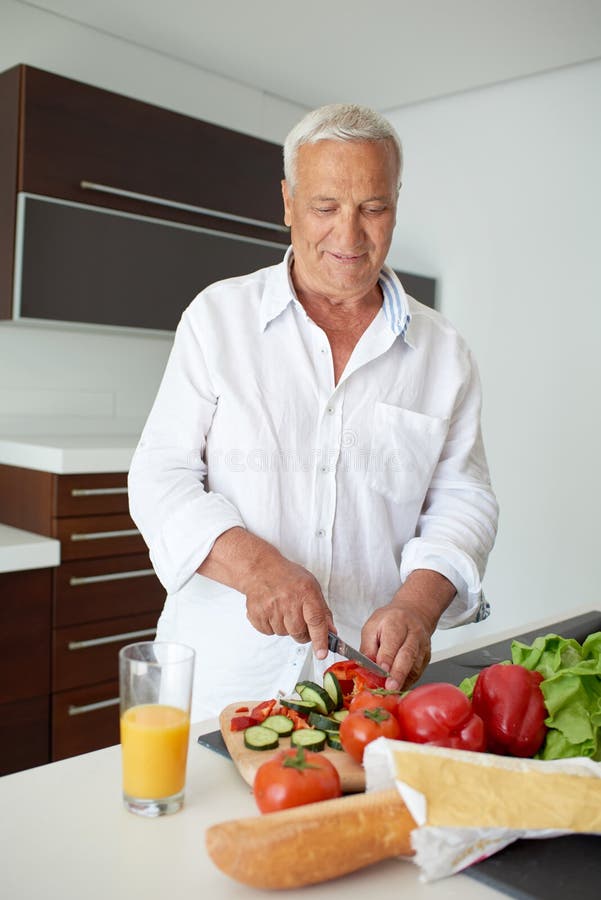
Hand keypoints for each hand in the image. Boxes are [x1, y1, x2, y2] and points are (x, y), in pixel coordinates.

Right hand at [197, 527, 332, 658]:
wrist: (260, 569)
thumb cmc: (288, 577)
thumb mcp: (311, 587)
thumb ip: (322, 611)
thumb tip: (331, 632)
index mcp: (305, 592)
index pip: (316, 621)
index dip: (320, 640)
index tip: (322, 654)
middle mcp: (288, 600)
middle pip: (299, 633)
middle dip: (302, 632)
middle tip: (299, 619)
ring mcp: (271, 608)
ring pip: (284, 634)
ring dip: (285, 627)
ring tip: (282, 609)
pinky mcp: (257, 614)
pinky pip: (269, 632)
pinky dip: (272, 626)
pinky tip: (272, 611)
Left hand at [361, 604, 432, 690]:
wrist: (413, 614)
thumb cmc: (389, 621)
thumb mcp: (372, 626)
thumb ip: (368, 646)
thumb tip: (365, 666)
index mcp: (396, 622)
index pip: (393, 641)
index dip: (387, 657)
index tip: (381, 670)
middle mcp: (413, 633)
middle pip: (408, 655)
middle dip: (398, 673)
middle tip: (390, 686)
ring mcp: (422, 646)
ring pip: (415, 666)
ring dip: (404, 680)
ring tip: (392, 691)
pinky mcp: (427, 657)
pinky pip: (418, 672)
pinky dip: (408, 681)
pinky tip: (399, 687)